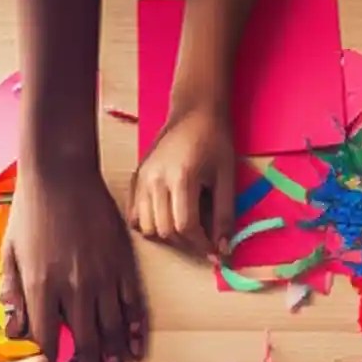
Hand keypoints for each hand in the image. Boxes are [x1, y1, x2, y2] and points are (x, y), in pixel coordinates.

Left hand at [0, 168, 145, 361]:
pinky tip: (135, 350)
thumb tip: (15, 331)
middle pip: (85, 343)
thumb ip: (13, 292)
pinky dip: (134, 330)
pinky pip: (132, 305)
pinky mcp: (122, 264)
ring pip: (112, 329)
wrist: (62, 172)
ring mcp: (103, 276)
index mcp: (42, 285)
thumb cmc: (30, 211)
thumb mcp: (9, 251)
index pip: (48, 339)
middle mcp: (75, 286)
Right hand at [130, 107, 235, 256]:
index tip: (214, 250)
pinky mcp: (136, 178)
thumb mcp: (227, 177)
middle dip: (186, 242)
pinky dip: (149, 224)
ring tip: (185, 225)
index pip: (185, 226)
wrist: (195, 112)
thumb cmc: (215, 141)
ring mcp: (142, 178)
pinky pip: (134, 215)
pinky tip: (166, 217)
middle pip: (165, 230)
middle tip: (203, 237)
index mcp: (181, 176)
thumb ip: (225, 215)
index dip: (201, 244)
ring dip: (167, 234)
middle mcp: (155, 179)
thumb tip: (223, 249)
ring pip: (146, 227)